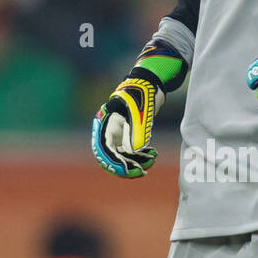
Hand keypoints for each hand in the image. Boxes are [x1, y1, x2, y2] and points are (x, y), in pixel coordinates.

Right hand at [92, 42, 185, 177]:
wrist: (150, 85)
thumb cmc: (142, 95)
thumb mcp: (140, 114)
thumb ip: (136, 132)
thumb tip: (133, 152)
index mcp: (107, 123)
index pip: (104, 148)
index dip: (113, 162)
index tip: (126, 170)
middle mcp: (109, 130)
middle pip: (112, 155)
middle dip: (126, 165)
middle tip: (141, 172)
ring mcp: (118, 133)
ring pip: (123, 155)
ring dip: (136, 161)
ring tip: (152, 160)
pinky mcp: (128, 134)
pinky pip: (131, 150)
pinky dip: (141, 155)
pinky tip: (153, 154)